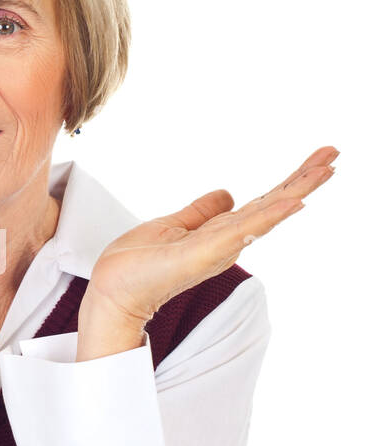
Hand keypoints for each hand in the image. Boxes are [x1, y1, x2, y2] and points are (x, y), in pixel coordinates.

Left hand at [77, 145, 338, 358]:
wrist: (112, 290)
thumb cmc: (136, 265)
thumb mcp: (172, 225)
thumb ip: (201, 211)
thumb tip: (227, 194)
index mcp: (220, 233)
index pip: (262, 203)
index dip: (289, 182)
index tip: (317, 160)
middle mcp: (227, 241)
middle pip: (273, 205)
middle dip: (304, 179)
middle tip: (333, 154)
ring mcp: (220, 247)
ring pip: (267, 213)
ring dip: (297, 189)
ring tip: (327, 169)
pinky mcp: (207, 253)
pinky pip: (245, 229)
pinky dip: (271, 215)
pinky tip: (294, 200)